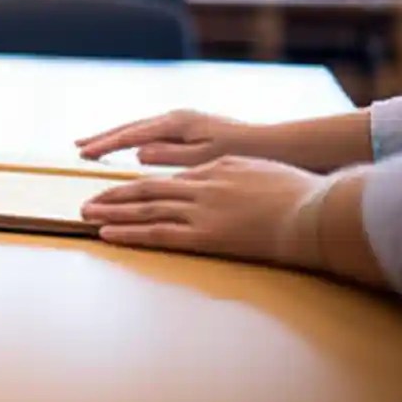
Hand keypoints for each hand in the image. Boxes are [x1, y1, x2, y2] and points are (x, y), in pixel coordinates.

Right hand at [76, 110, 257, 165]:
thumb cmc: (243, 153)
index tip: (83, 154)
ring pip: (141, 129)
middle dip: (105, 137)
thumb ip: (171, 155)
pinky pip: (153, 134)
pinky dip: (135, 139)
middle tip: (78, 146)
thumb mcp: (206, 158)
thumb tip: (138, 151)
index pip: (132, 134)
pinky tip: (132, 147)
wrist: (276, 144)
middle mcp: (177, 118)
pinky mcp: (192, 130)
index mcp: (178, 123)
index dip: (106, 145)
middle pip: (132, 127)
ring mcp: (184, 122)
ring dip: (118, 137)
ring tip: (97, 145)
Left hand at [80, 156, 326, 269]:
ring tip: (86, 212)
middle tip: (90, 196)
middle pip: (148, 187)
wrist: (316, 213)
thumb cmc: (302, 196)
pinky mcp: (205, 235)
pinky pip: (158, 233)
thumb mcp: (262, 173)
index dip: (146, 182)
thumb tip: (225, 180)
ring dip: (112, 210)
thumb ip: (237, 174)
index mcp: (217, 166)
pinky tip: (107, 232)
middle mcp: (203, 184)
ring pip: (145, 208)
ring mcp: (201, 209)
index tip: (128, 188)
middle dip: (115, 192)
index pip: (173, 176)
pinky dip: (129, 232)